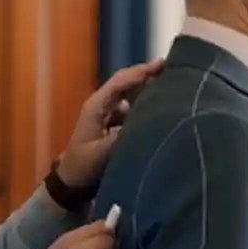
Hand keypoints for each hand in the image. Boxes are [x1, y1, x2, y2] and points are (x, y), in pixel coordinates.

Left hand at [56, 59, 164, 189]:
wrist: (72, 184)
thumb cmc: (82, 167)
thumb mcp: (100, 155)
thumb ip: (120, 139)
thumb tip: (143, 124)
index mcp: (96, 106)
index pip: (121, 82)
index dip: (141, 72)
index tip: (163, 64)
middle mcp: (103, 106)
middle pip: (128, 84)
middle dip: (149, 76)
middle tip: (175, 71)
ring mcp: (108, 114)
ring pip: (132, 96)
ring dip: (149, 92)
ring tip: (173, 90)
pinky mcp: (114, 125)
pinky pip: (133, 111)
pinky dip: (146, 108)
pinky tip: (162, 112)